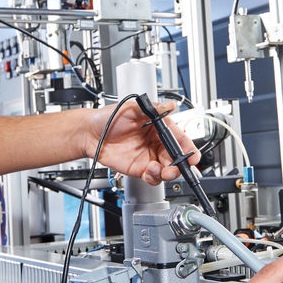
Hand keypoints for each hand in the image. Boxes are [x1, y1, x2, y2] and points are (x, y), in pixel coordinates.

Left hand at [84, 100, 198, 185]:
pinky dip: (155, 178)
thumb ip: (152, 109)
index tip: (192, 157)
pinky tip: (148, 171)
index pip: (180, 139)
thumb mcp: (131, 109)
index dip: (188, 149)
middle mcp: (157, 143)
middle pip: (177, 158)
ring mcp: (149, 157)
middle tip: (173, 167)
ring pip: (168, 170)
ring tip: (158, 169)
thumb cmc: (109, 118)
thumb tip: (170, 105)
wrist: (90, 133)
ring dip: (168, 173)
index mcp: (159, 127)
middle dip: (179, 165)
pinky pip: (154, 177)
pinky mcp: (140, 169)